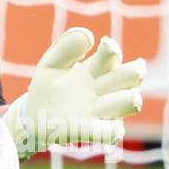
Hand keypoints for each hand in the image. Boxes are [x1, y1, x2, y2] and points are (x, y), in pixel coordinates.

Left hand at [2, 27, 145, 158]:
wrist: (34, 115)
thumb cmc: (49, 86)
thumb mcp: (52, 62)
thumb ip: (67, 46)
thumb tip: (89, 36)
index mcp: (96, 69)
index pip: (113, 55)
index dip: (112, 50)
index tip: (104, 44)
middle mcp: (105, 89)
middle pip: (134, 76)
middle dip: (131, 72)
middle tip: (107, 76)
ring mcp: (102, 110)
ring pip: (132, 102)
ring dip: (121, 99)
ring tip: (98, 100)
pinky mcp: (94, 131)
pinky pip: (114, 132)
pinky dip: (110, 128)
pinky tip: (95, 119)